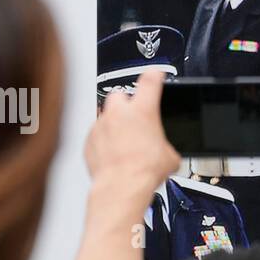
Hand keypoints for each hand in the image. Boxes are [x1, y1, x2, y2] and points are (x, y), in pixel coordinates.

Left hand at [84, 71, 180, 211]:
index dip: (154, 74)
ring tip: (124, 141)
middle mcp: (118, 113)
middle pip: (120, 95)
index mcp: (143, 111)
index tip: (155, 73)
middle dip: (127, 103)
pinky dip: (103, 140)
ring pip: (106, 115)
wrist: (121, 186)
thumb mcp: (170, 157)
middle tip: (135, 118)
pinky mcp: (89, 139)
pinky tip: (113, 153)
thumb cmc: (144, 172)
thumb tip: (164, 150)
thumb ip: (165, 144)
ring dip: (114, 123)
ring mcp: (101, 124)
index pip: (150, 81)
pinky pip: (96, 133)